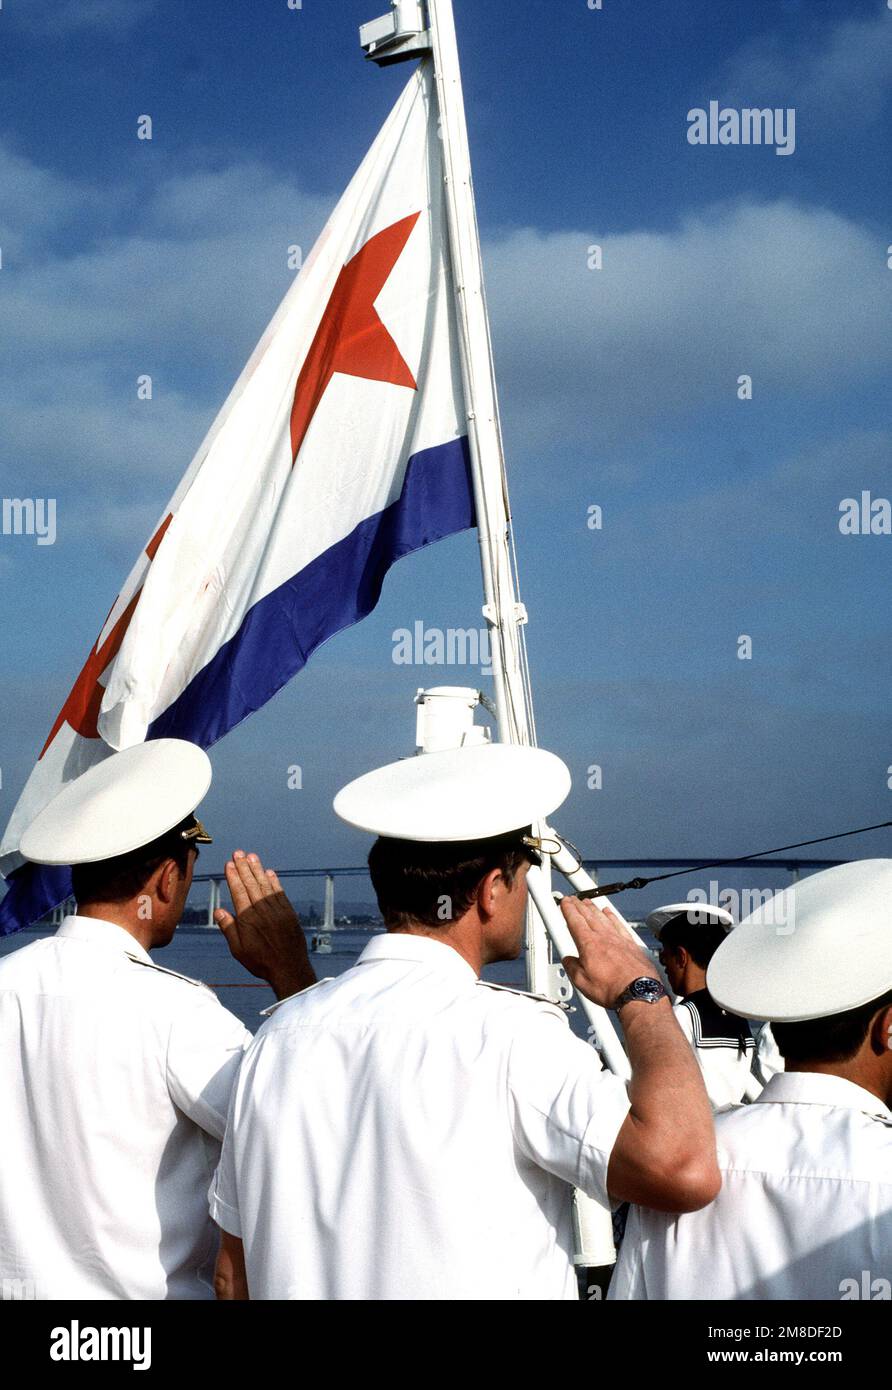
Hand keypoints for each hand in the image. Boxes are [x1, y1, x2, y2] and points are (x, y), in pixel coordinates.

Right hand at [214, 851, 314, 1000]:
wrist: (289, 968)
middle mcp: (263, 911)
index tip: (229, 864)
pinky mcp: (289, 913)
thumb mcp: (238, 950)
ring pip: (265, 885)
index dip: (234, 876)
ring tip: (251, 856)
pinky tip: (269, 873)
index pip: (239, 892)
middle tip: (238, 853)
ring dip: (258, 869)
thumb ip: (228, 929)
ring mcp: (277, 910)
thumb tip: (219, 911)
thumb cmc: (260, 962)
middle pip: (251, 884)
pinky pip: (280, 892)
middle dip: (244, 867)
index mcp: (248, 919)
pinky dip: (274, 881)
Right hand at [560, 896, 655, 1008]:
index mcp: (589, 944)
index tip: (564, 902)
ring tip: (588, 902)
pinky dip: (612, 916)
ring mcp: (618, 939)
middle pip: (588, 915)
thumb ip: (572, 967)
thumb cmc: (612, 988)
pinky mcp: (631, 944)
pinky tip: (609, 913)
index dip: (568, 909)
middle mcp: (604, 937)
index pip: (575, 921)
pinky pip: (619, 924)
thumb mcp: (582, 982)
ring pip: (603, 917)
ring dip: (593, 908)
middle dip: (579, 905)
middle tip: (573, 899)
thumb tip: (568, 961)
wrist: (637, 991)